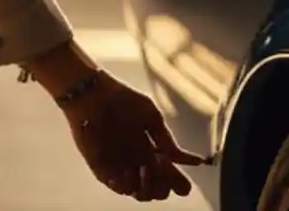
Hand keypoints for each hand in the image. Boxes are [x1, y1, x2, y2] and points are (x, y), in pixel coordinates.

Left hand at [24, 42, 205, 200]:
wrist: (95, 95)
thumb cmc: (124, 100)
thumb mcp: (153, 118)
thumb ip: (168, 141)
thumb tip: (193, 161)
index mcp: (149, 150)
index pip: (166, 175)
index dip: (177, 183)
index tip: (184, 184)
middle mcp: (136, 162)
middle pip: (154, 189)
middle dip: (163, 186)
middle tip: (163, 167)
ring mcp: (119, 167)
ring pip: (137, 192)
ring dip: (147, 186)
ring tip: (147, 168)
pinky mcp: (102, 169)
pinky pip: (117, 187)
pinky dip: (127, 185)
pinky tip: (131, 172)